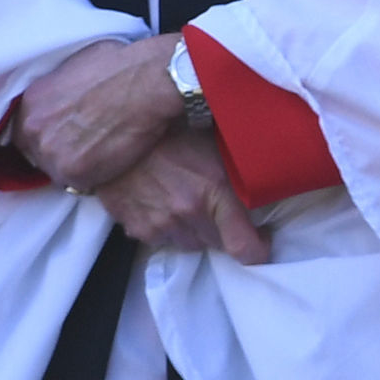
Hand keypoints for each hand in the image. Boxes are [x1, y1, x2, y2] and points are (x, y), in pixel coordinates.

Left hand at [12, 35, 189, 193]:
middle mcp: (33, 129)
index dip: (45, 135)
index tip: (62, 136)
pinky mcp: (74, 173)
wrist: (146, 84)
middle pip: (36, 154)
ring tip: (102, 156)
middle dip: (58, 152)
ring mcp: (51, 153)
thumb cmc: (121, 66)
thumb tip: (67, 93)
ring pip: (57, 171)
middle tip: (86, 147)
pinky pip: (80, 185)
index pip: (25, 130)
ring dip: (76, 167)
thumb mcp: (76, 64)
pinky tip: (112, 163)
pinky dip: (95, 178)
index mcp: (31, 101)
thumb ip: (60, 87)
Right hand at [92, 130, 270, 263]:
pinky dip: (166, 228)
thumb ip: (235, 168)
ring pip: (189, 243)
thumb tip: (265, 173)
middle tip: (217, 208)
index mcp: (213, 192)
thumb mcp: (212, 142)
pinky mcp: (136, 228)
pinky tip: (162, 204)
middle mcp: (188, 214)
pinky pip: (161, 239)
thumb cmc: (170, 130)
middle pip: (216, 243)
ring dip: (193, 230)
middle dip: (221, 230)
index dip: (258, 249)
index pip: (243, 245)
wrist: (113, 133)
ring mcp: (160, 225)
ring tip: (186, 203)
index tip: (262, 240)